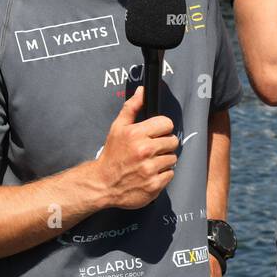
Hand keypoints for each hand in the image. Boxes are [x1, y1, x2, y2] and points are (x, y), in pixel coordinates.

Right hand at [91, 86, 178, 209]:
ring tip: (149, 162)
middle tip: (151, 149)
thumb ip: (132, 108)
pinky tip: (150, 174)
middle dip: (164, 144)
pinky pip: (170, 174)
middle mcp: (144, 151)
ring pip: (172, 158)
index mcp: (136, 134)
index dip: (162, 128)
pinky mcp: (154, 185)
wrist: (103, 184)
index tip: (155, 133)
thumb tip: (142, 91)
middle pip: (173, 141)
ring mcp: (150, 169)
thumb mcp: (117, 128)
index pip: (167, 123)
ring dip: (163, 160)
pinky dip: (162, 175)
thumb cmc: (112, 154)